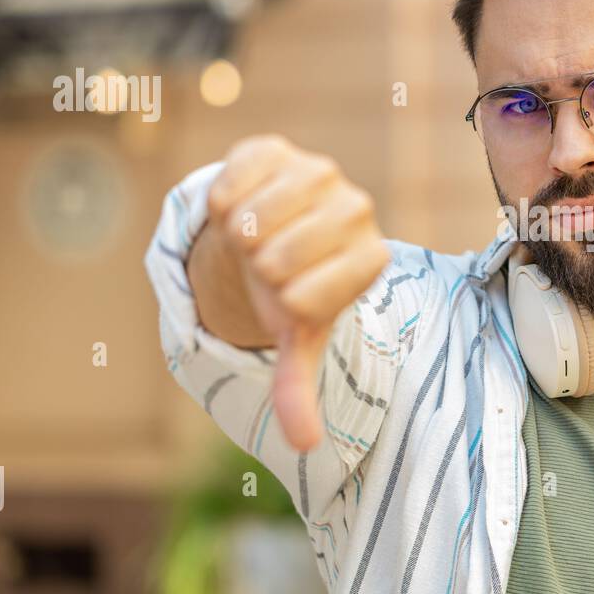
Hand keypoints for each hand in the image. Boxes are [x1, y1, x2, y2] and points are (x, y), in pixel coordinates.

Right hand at [204, 134, 390, 450]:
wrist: (269, 232)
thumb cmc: (291, 289)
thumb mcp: (297, 338)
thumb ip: (299, 387)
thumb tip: (305, 444)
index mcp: (373, 259)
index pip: (306, 301)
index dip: (285, 305)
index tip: (295, 294)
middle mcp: (357, 209)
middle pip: (276, 262)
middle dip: (259, 273)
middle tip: (271, 265)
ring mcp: (319, 171)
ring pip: (251, 223)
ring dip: (238, 240)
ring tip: (257, 239)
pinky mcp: (276, 149)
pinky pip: (228, 186)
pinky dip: (220, 207)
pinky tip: (241, 208)